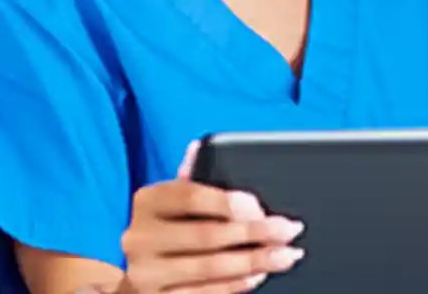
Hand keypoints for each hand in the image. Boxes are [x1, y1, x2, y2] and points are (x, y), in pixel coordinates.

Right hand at [115, 143, 305, 293]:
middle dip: (254, 233)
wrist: (140, 276)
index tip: (261, 207)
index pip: (190, 197)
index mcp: (146, 202)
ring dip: (255, 261)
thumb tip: (197, 148)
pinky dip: (236, 285)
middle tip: (288, 230)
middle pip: (206, 235)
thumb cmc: (167, 230)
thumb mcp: (172, 201)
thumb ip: (189, 179)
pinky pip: (205, 293)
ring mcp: (145, 273)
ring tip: (286, 255)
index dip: (228, 202)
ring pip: (210, 268)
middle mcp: (139, 238)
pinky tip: (258, 275)